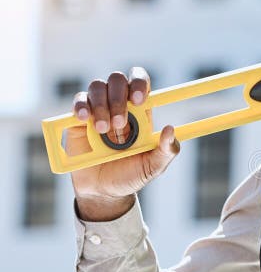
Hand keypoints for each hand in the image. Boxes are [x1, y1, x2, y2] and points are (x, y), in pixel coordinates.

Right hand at [68, 67, 179, 219]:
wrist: (103, 192)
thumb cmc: (131, 175)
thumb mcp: (154, 166)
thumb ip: (167, 150)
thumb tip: (171, 129)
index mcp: (140, 112)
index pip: (140, 81)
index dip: (139, 82)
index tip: (139, 100)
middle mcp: (119, 105)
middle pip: (117, 79)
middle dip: (119, 98)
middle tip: (119, 125)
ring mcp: (98, 109)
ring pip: (97, 87)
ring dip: (101, 106)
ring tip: (103, 131)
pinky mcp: (78, 119)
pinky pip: (78, 101)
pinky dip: (81, 106)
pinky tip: (85, 119)